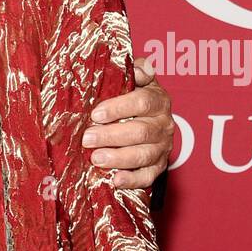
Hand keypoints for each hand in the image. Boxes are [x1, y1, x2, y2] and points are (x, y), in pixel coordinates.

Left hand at [82, 57, 173, 188]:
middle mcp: (164, 125)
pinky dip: (132, 180)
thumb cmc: (133, 98)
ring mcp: (162, 147)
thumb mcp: (136, 80)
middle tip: (87, 139)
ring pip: (143, 155)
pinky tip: (115, 180)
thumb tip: (139, 70)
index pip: (143, 102)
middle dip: (112, 136)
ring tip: (96, 158)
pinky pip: (148, 176)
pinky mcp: (158, 166)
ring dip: (119, 158)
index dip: (119, 108)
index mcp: (158, 101)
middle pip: (140, 131)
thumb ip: (137, 70)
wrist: (148, 119)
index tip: (96, 114)